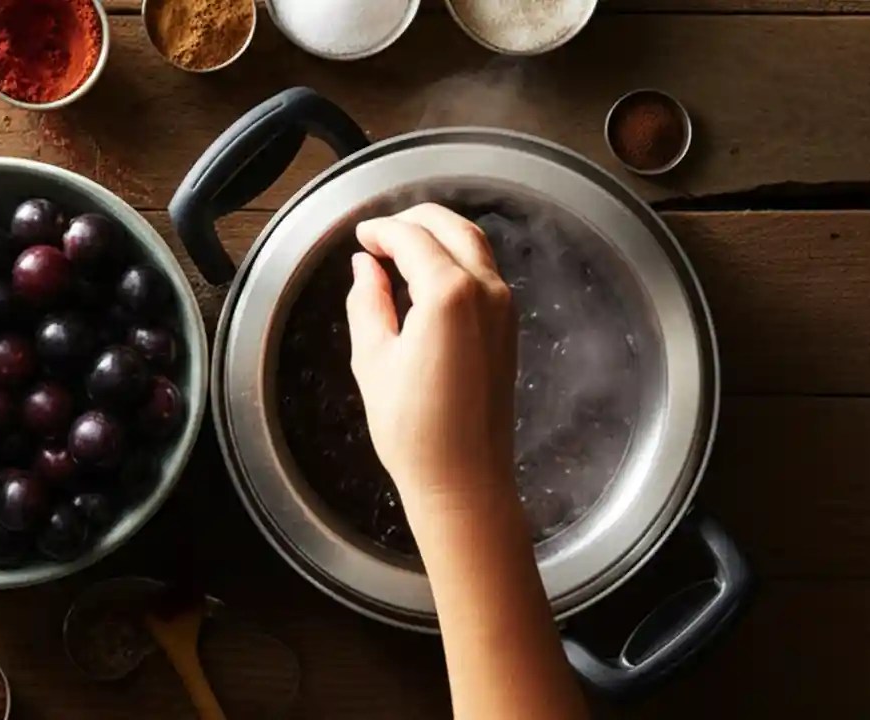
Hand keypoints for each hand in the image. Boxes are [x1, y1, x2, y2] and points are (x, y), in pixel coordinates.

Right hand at [346, 203, 516, 510]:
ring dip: (437, 236)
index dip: (381, 231)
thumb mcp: (371, 359)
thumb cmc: (414, 430)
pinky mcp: (508, 328)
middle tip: (380, 232)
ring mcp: (504, 309)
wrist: (465, 479)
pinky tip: (425, 278)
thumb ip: (367, 301)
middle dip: (414, 220)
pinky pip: (484, 273)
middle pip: (451, 227)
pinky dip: (455, 259)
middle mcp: (485, 291)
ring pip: (474, 246)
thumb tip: (365, 267)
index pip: (412, 238)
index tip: (361, 236)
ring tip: (400, 250)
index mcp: (448, 294)